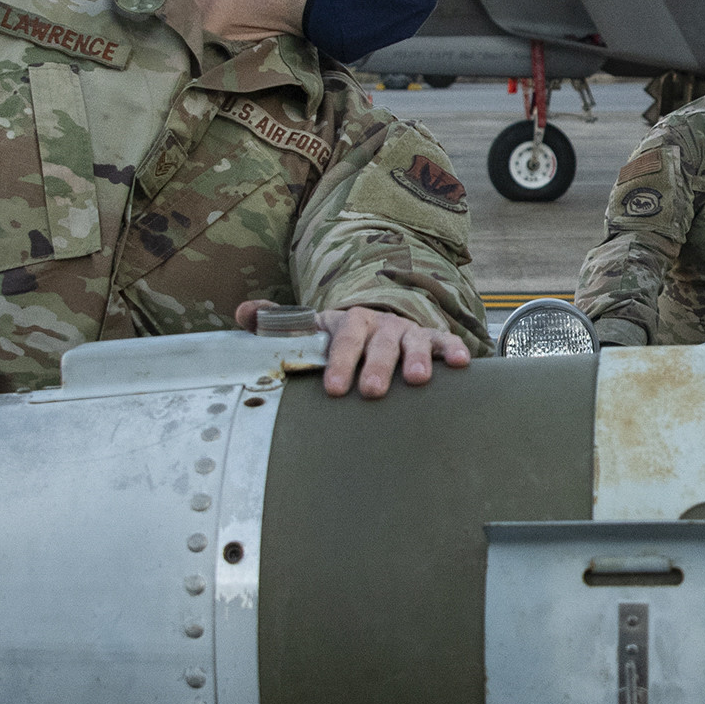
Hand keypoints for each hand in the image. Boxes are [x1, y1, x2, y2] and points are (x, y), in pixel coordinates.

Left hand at [232, 300, 472, 397]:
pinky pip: (445, 342)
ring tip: (419, 380)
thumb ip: (276, 323)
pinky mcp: (431, 339)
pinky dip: (453, 350)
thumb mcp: (309, 327)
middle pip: (379, 343)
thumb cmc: (341, 334)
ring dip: (418, 358)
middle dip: (376, 366)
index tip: (334, 388)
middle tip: (372, 391)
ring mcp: (407, 331)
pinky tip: (461, 364)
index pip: (342, 339)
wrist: (378, 316)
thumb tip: (242, 312)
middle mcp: (380, 324)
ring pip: (413, 341)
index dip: (339, 361)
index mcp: (348, 321)